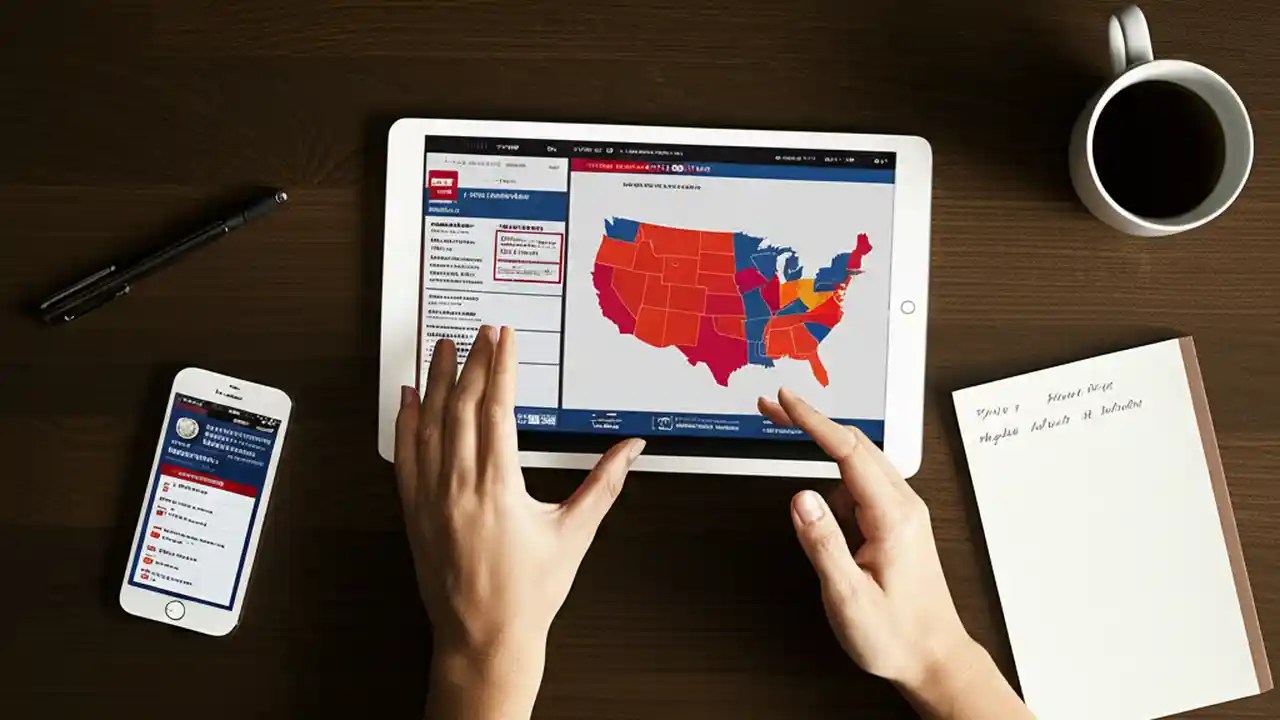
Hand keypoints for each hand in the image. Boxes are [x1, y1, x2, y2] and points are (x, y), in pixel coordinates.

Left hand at [396, 325, 644, 719]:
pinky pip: (405, 457)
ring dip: (435, 382)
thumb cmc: (529, 594)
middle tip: (480, 333)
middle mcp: (459, 488)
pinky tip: (409, 398)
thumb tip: (631, 449)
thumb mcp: (575, 534)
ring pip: (428, 425)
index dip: (500, 367)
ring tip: (441, 348)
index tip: (503, 339)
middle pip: (461, 408)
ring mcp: (431, 499)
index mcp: (498, 488)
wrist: (485, 639)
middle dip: (471, 364)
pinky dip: (406, 422)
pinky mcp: (414, 513)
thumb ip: (605, 484)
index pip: (496, 409)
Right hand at [759, 389, 1031, 718]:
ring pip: (859, 462)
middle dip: (812, 421)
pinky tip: (821, 509)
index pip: (847, 450)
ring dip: (822, 449)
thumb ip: (822, 543)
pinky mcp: (897, 523)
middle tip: (772, 408)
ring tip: (790, 457)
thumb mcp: (847, 596)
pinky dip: (834, 481)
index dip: (812, 420)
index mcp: (892, 517)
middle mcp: (902, 506)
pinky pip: (861, 486)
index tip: (784, 400)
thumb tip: (799, 497)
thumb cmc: (896, 635)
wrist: (934, 658)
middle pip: (854, 444)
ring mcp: (902, 513)